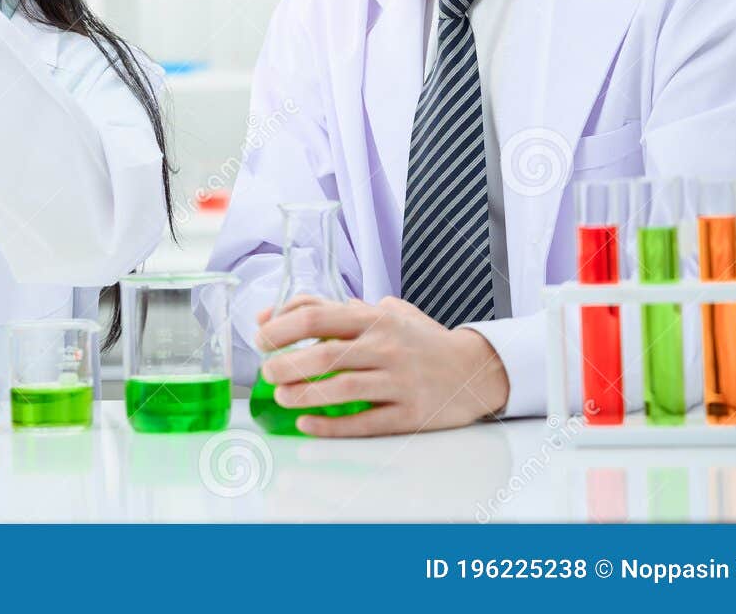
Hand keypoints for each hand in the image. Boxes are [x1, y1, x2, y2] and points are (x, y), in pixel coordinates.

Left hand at [255, 293, 508, 435]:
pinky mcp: (410, 414)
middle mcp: (386, 347)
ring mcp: (400, 381)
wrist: (473, 369)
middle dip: (286, 365)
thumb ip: (329, 310)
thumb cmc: (415, 339)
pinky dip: (331, 425)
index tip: (261, 339)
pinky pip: (365, 422)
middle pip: (325, 355)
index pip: (318, 317)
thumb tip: (271, 315)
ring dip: (304, 395)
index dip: (282, 328)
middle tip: (266, 373)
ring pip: (342, 389)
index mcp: (375, 319)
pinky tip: (307, 423)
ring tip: (281, 397)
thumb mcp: (379, 313)